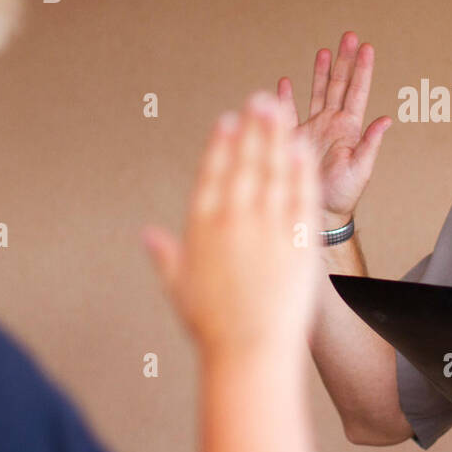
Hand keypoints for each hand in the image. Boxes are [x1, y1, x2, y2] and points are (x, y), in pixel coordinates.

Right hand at [142, 92, 320, 356]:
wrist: (251, 352)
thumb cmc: (215, 327)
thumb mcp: (181, 288)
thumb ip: (165, 256)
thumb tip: (148, 235)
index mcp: (202, 227)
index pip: (212, 173)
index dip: (221, 144)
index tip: (228, 121)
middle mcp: (234, 220)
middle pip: (245, 162)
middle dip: (254, 128)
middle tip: (261, 99)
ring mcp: (267, 227)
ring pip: (273, 170)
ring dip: (277, 137)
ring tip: (282, 111)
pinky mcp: (297, 240)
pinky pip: (300, 195)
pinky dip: (302, 169)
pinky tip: (304, 148)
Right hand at [277, 31, 390, 227]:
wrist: (319, 210)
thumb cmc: (343, 194)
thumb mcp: (360, 168)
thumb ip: (370, 143)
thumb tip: (387, 119)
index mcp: (349, 127)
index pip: (357, 91)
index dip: (362, 69)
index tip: (367, 47)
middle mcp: (332, 123)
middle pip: (339, 84)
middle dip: (344, 60)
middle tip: (349, 36)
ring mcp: (313, 128)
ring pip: (317, 92)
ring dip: (320, 72)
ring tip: (325, 51)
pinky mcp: (294, 137)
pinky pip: (289, 112)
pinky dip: (286, 97)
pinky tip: (285, 82)